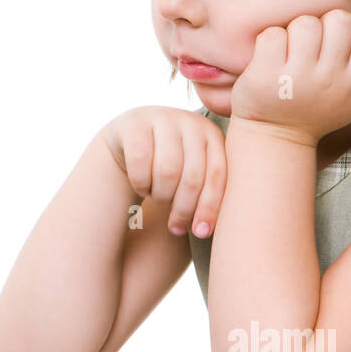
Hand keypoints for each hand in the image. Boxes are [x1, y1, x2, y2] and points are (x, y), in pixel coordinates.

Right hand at [101, 107, 225, 237]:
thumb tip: (206, 229)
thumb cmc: (172, 164)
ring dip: (161, 196)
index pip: (217, 176)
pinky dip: (141, 183)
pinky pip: (140, 162)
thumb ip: (209, 189)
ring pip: (166, 172)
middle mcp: (191, 122)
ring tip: (159, 200)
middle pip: (191, 177)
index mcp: (213, 135)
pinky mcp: (135, 123)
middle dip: (183, 209)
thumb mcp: (194, 171)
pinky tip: (142, 188)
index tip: (200, 233)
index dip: (209, 208)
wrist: (133, 138)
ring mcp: (162, 118)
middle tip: (175, 226)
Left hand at [229, 9, 350, 144]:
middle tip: (312, 42)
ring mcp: (296, 76)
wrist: (275, 137)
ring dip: (296, 29)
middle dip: (325, 22)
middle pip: (339, 19)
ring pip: (305, 23)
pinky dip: (269, 39)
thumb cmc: (315, 110)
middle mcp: (327, 78)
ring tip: (291, 48)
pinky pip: (272, 35)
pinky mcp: (265, 74)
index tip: (336, 45)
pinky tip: (271, 55)